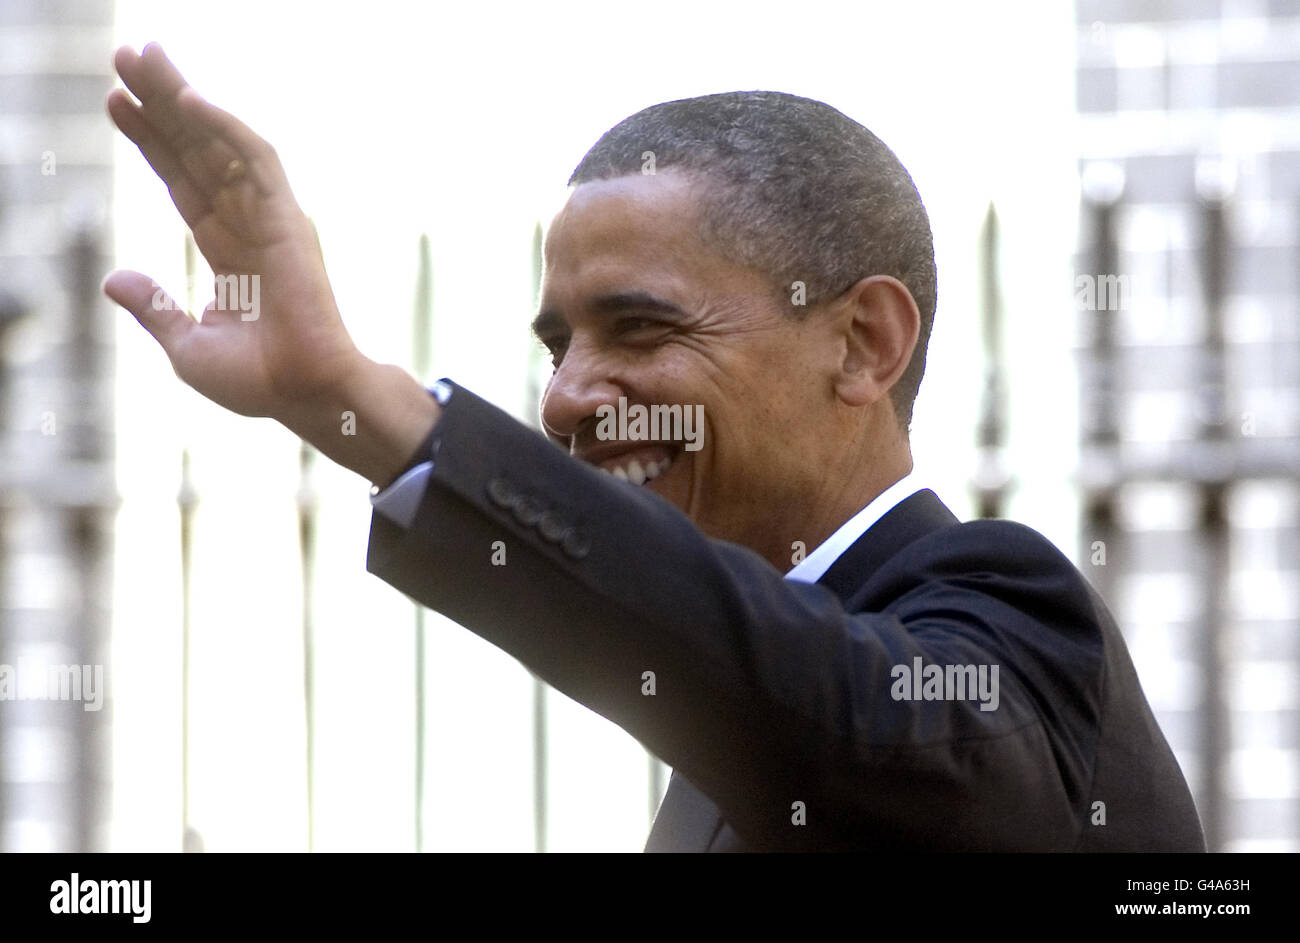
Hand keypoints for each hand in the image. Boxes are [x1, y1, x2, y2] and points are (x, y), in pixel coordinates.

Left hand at [103, 42, 363, 423]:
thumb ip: (155, 307)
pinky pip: (256, 161)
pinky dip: (225, 127)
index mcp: (229, 254)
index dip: (152, 143)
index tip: (118, 103)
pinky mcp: (287, 219)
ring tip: (142, 57)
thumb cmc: (259, 381)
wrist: (304, 394)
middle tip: (126, 54)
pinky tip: (189, 99)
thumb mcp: (187, 345)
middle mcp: (249, 228)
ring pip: (220, 146)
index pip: (184, 184)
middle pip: (197, 153)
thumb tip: (114, 278)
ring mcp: (269, 220)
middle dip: (160, 105)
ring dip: (182, 100)